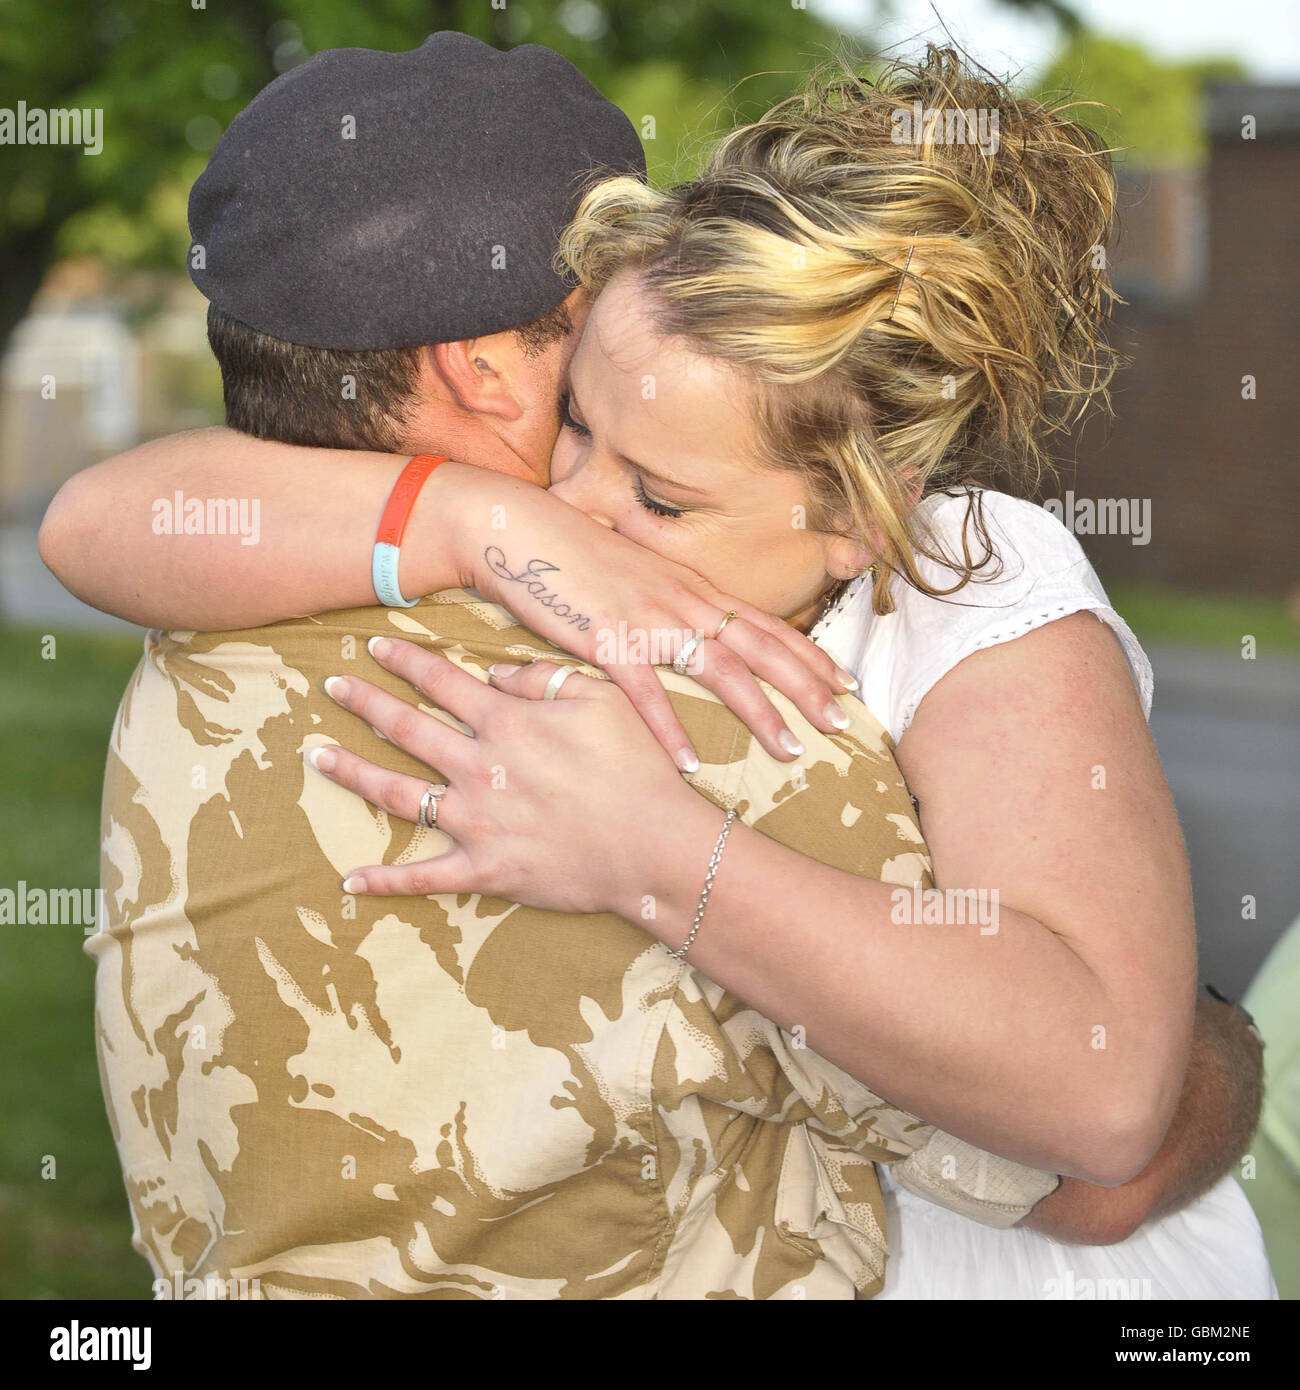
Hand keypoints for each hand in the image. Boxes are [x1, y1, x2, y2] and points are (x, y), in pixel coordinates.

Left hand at [310, 636, 718, 911]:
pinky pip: (424, 878)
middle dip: (364, 703)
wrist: (654, 847)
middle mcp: (479, 767)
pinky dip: (385, 882)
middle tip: (329, 686)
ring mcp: (476, 822)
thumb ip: (546, 680)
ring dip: (353, 773)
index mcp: (506, 723)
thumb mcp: (603, 701)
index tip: (374, 646)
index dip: (405, 661)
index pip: (441, 682)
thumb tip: (498, 676)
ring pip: (398, 794)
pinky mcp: (484, 870)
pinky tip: (348, 881)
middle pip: (406, 728)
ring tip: (316, 757)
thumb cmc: (636, 769)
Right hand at [442, 464, 856, 769]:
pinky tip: (690, 763)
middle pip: (760, 648)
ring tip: (789, 750)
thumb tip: (692, 637)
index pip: (766, 625)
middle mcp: (683, 602)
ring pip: (721, 669)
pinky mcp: (607, 638)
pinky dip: (671, 729)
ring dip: (760, 712)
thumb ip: (669, 606)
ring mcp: (648, 620)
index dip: (809, 655)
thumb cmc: (575, 557)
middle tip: (843, 724)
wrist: (521, 530)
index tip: (845, 685)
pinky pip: (647, 692)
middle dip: (807, 687)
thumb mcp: (637, 579)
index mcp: (692, 589)